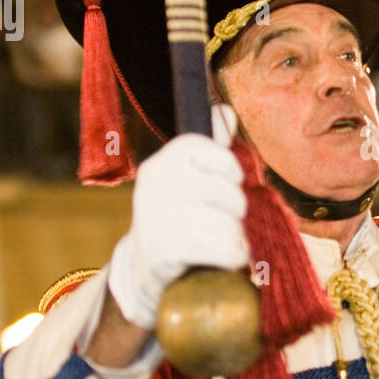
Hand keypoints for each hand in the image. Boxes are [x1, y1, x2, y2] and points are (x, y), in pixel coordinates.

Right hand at [108, 106, 248, 330]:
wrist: (143, 269)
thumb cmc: (178, 217)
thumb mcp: (189, 177)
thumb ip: (211, 145)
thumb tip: (224, 110)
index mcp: (167, 159)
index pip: (223, 157)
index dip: (232, 175)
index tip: (221, 187)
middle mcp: (159, 181)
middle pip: (233, 195)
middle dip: (234, 215)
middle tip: (215, 222)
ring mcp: (160, 215)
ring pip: (231, 225)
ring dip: (234, 240)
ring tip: (216, 243)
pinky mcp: (166, 249)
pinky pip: (227, 250)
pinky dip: (233, 259)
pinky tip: (218, 259)